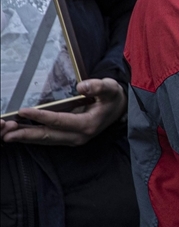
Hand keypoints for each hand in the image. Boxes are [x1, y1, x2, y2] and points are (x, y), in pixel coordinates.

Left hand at [1, 78, 125, 145]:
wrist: (119, 110)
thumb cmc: (113, 97)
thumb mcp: (110, 88)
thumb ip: (98, 86)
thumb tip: (81, 86)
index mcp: (87, 124)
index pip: (59, 121)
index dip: (41, 116)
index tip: (23, 111)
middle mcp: (79, 136)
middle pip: (48, 136)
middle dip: (26, 134)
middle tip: (6, 132)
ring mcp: (73, 140)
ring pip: (45, 140)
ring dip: (26, 138)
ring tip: (7, 135)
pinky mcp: (68, 139)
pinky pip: (48, 140)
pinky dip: (33, 138)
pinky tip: (19, 135)